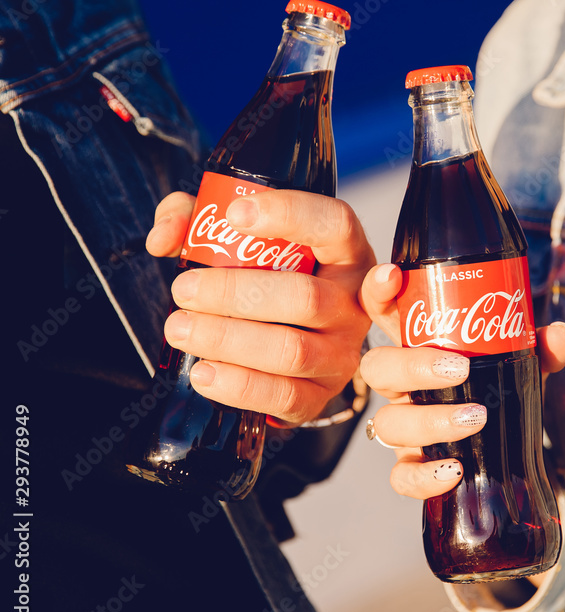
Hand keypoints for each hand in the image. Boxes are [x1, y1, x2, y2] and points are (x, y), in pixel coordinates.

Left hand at [145, 190, 375, 424]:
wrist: (287, 342)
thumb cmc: (265, 278)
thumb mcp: (237, 237)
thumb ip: (197, 219)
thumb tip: (164, 238)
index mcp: (346, 253)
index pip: (334, 224)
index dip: (290, 215)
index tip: (234, 214)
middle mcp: (353, 304)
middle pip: (304, 297)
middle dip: (234, 293)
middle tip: (184, 290)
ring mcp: (343, 353)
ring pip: (292, 350)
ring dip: (227, 340)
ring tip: (180, 328)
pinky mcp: (322, 394)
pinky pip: (285, 396)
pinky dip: (238, 386)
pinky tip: (202, 371)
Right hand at [358, 263, 564, 499]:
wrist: (512, 449)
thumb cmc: (502, 391)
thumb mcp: (521, 364)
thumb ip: (539, 347)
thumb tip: (558, 335)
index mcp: (420, 347)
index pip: (384, 312)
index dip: (378, 291)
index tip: (394, 277)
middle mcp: (402, 386)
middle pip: (377, 367)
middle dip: (411, 366)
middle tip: (460, 369)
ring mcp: (403, 428)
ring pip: (389, 424)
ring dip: (429, 421)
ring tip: (475, 418)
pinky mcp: (412, 469)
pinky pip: (401, 476)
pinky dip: (423, 477)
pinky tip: (454, 469)